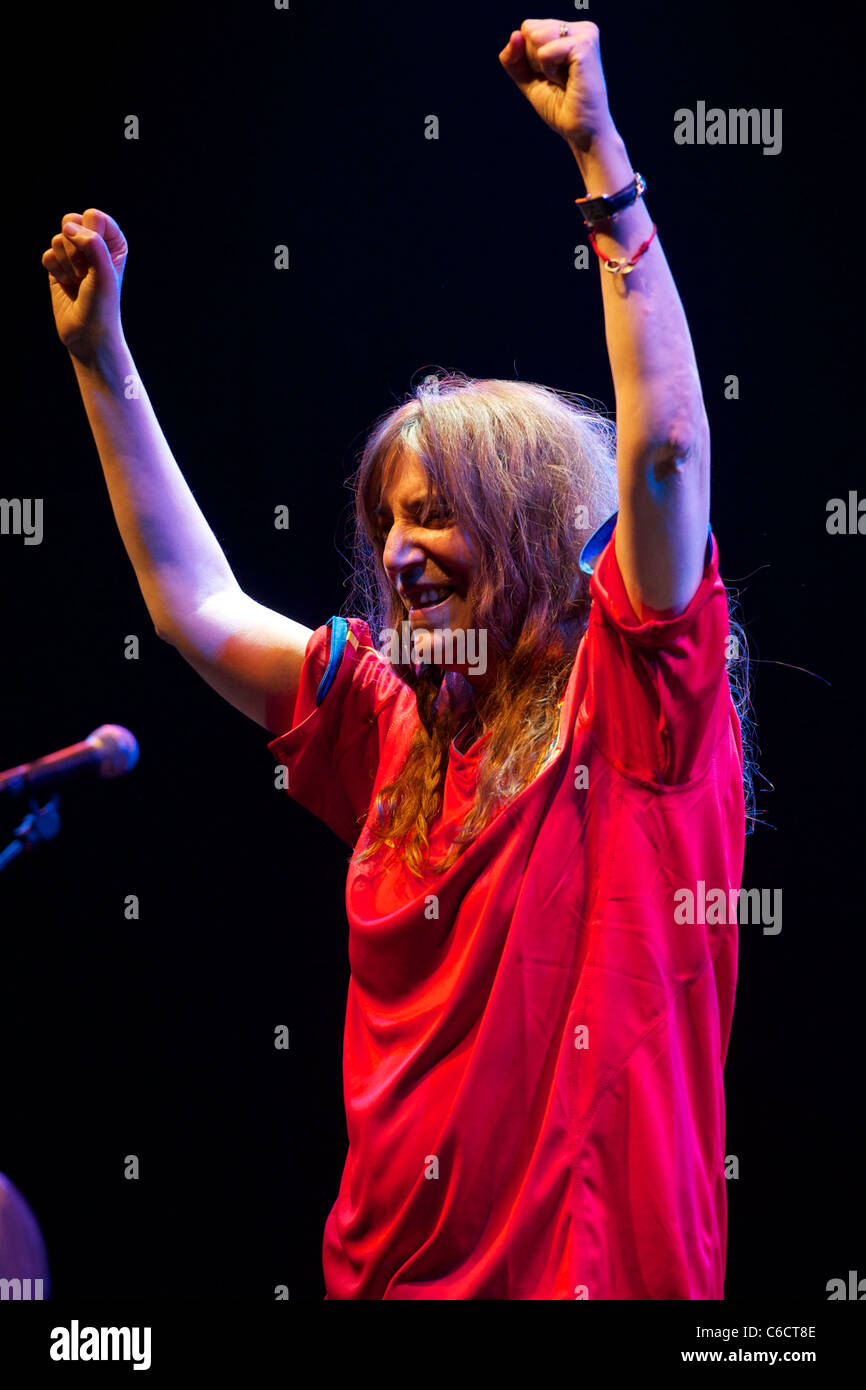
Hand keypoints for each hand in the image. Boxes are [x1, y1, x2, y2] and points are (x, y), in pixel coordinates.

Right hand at [41, 208, 127, 360]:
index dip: (90, 235)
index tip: (98, 260)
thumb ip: (92, 243)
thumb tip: (68, 227)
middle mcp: (94, 244)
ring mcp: (74, 255)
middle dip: (74, 249)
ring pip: (57, 239)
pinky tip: (67, 286)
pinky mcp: (57, 267)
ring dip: (67, 265)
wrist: (88, 334)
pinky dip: (56, 272)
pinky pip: (47, 255)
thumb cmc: (103, 305)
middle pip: (71, 221)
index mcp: (113, 241)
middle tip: (86, 272)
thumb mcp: (105, 271)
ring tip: (79, 282)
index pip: (93, 216)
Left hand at [499, 20, 614, 150]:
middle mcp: (580, 28)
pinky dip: (549, 72)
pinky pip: (544, 53)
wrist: (581, 132)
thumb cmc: (559, 107)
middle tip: (558, 80)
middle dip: (533, 61)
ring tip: (563, 79)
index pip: (527, 28)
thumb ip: (513, 57)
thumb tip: (515, 34)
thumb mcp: (528, 78)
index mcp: (569, 32)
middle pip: (529, 29)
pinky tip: (567, 81)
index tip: (551, 75)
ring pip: (535, 36)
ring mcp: (585, 34)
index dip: (528, 57)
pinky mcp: (584, 45)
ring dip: (542, 67)